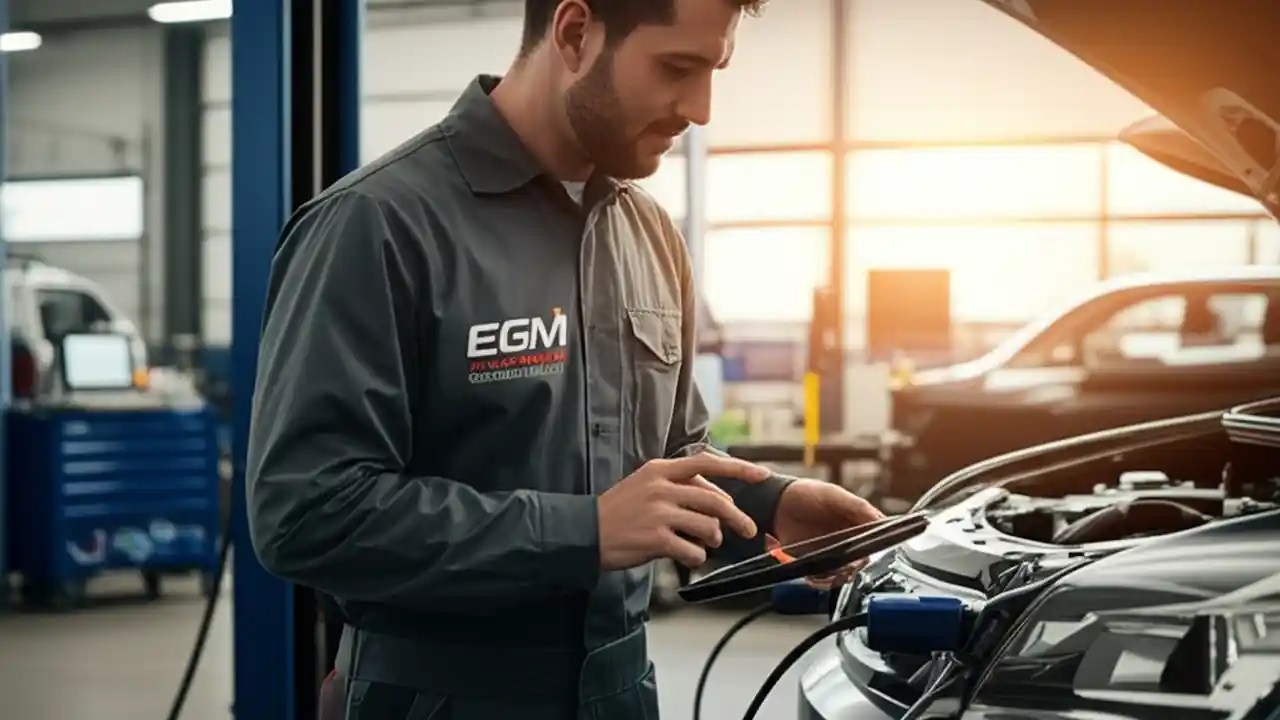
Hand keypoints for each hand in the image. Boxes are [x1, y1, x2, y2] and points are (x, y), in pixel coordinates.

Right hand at [598, 453, 769, 571]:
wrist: (584, 532)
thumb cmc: (618, 512)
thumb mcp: (645, 486)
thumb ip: (678, 486)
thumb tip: (716, 499)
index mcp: (660, 470)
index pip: (707, 463)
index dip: (738, 468)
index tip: (760, 474)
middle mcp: (662, 488)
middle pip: (716, 500)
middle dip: (738, 517)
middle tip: (748, 529)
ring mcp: (659, 513)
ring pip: (708, 526)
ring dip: (714, 538)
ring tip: (707, 543)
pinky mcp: (655, 539)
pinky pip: (693, 550)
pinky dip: (697, 557)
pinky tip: (688, 556)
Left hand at [772, 479, 884, 587]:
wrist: (776, 503)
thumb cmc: (806, 494)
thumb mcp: (834, 495)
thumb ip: (858, 507)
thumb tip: (881, 520)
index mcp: (857, 523)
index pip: (875, 541)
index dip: (872, 549)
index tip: (864, 552)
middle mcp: (848, 540)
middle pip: (860, 561)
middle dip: (854, 565)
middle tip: (847, 564)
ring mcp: (832, 553)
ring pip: (844, 573)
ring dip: (838, 576)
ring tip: (829, 572)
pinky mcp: (815, 562)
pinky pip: (824, 578)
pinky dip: (821, 580)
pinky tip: (814, 576)